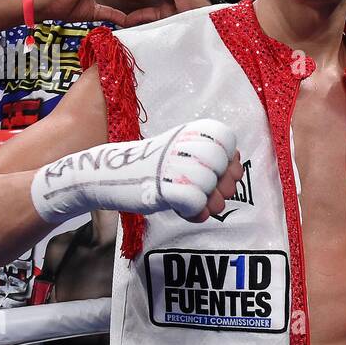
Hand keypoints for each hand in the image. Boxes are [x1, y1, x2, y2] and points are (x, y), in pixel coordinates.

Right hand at [31, 119, 242, 225]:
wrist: (108, 176)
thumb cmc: (152, 169)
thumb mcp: (184, 156)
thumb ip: (212, 160)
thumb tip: (238, 168)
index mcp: (189, 130)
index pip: (228, 142)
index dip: (228, 163)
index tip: (214, 173)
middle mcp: (182, 143)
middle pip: (224, 168)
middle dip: (222, 187)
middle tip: (205, 193)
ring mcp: (172, 165)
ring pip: (211, 188)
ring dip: (207, 203)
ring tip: (191, 202)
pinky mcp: (163, 187)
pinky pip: (196, 204)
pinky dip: (195, 213)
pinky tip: (183, 211)